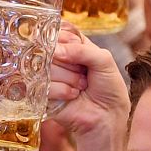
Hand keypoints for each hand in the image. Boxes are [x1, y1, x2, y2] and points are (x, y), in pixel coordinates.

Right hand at [47, 24, 130, 146]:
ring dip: (69, 78)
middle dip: (70, 63)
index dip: (65, 42)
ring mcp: (48, 77)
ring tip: (80, 87)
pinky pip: (44, 85)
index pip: (57, 33)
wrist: (108, 117)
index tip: (79, 53)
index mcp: (71, 46)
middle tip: (83, 73)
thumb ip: (81, 50)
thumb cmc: (109, 88)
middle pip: (49, 49)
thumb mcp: (104, 60)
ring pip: (46, 67)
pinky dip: (62, 91)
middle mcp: (58, 59)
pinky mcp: (42, 94)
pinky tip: (73, 96)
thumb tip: (55, 51)